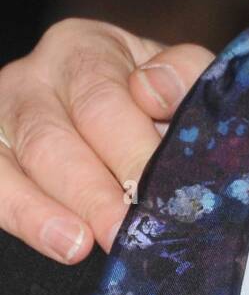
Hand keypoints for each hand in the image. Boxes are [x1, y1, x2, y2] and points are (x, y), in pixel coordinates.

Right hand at [0, 20, 213, 261]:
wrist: (115, 116)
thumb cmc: (151, 99)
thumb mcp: (177, 76)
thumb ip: (184, 74)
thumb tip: (154, 89)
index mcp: (84, 49)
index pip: (102, 98)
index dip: (132, 148)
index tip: (161, 189)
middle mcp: (32, 76)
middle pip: (55, 135)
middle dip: (94, 190)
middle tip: (127, 231)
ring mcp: (2, 116)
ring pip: (22, 163)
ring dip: (52, 209)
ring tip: (84, 245)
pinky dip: (25, 216)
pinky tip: (61, 244)